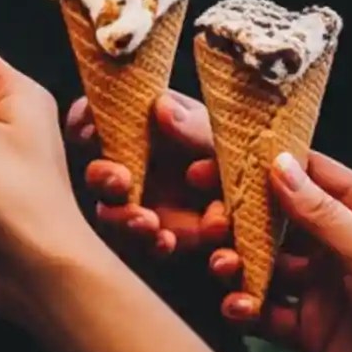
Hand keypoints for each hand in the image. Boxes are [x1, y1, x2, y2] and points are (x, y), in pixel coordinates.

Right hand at [67, 91, 227, 258]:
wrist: (268, 195)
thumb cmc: (240, 151)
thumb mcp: (223, 133)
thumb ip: (195, 125)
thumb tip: (161, 107)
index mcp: (140, 127)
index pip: (92, 121)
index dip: (83, 123)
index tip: (90, 130)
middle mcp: (132, 165)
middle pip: (95, 172)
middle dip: (102, 177)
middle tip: (120, 181)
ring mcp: (143, 203)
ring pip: (112, 213)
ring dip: (123, 218)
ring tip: (149, 223)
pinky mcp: (162, 236)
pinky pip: (146, 243)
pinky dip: (153, 244)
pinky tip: (167, 241)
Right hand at [211, 152, 351, 351]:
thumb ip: (321, 212)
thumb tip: (279, 164)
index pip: (306, 174)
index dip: (260, 165)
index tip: (214, 164)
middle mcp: (335, 243)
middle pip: (272, 218)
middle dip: (236, 220)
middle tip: (212, 224)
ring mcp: (318, 284)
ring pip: (260, 262)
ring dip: (235, 263)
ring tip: (224, 268)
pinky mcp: (304, 324)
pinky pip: (262, 308)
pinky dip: (245, 306)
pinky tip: (241, 307)